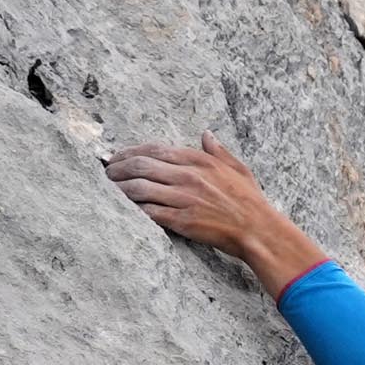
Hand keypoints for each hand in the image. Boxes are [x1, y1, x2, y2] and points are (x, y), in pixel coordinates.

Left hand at [104, 133, 324, 292]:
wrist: (259, 230)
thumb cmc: (250, 201)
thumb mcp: (238, 169)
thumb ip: (218, 151)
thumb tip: (206, 133)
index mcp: (199, 160)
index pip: (154, 149)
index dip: (129, 151)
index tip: (116, 157)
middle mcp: (188, 176)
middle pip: (140, 166)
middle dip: (116, 169)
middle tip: (105, 174)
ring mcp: (184, 198)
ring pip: (139, 188)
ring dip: (118, 189)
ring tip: (108, 191)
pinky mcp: (182, 220)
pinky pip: (148, 211)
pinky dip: (132, 210)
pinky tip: (122, 210)